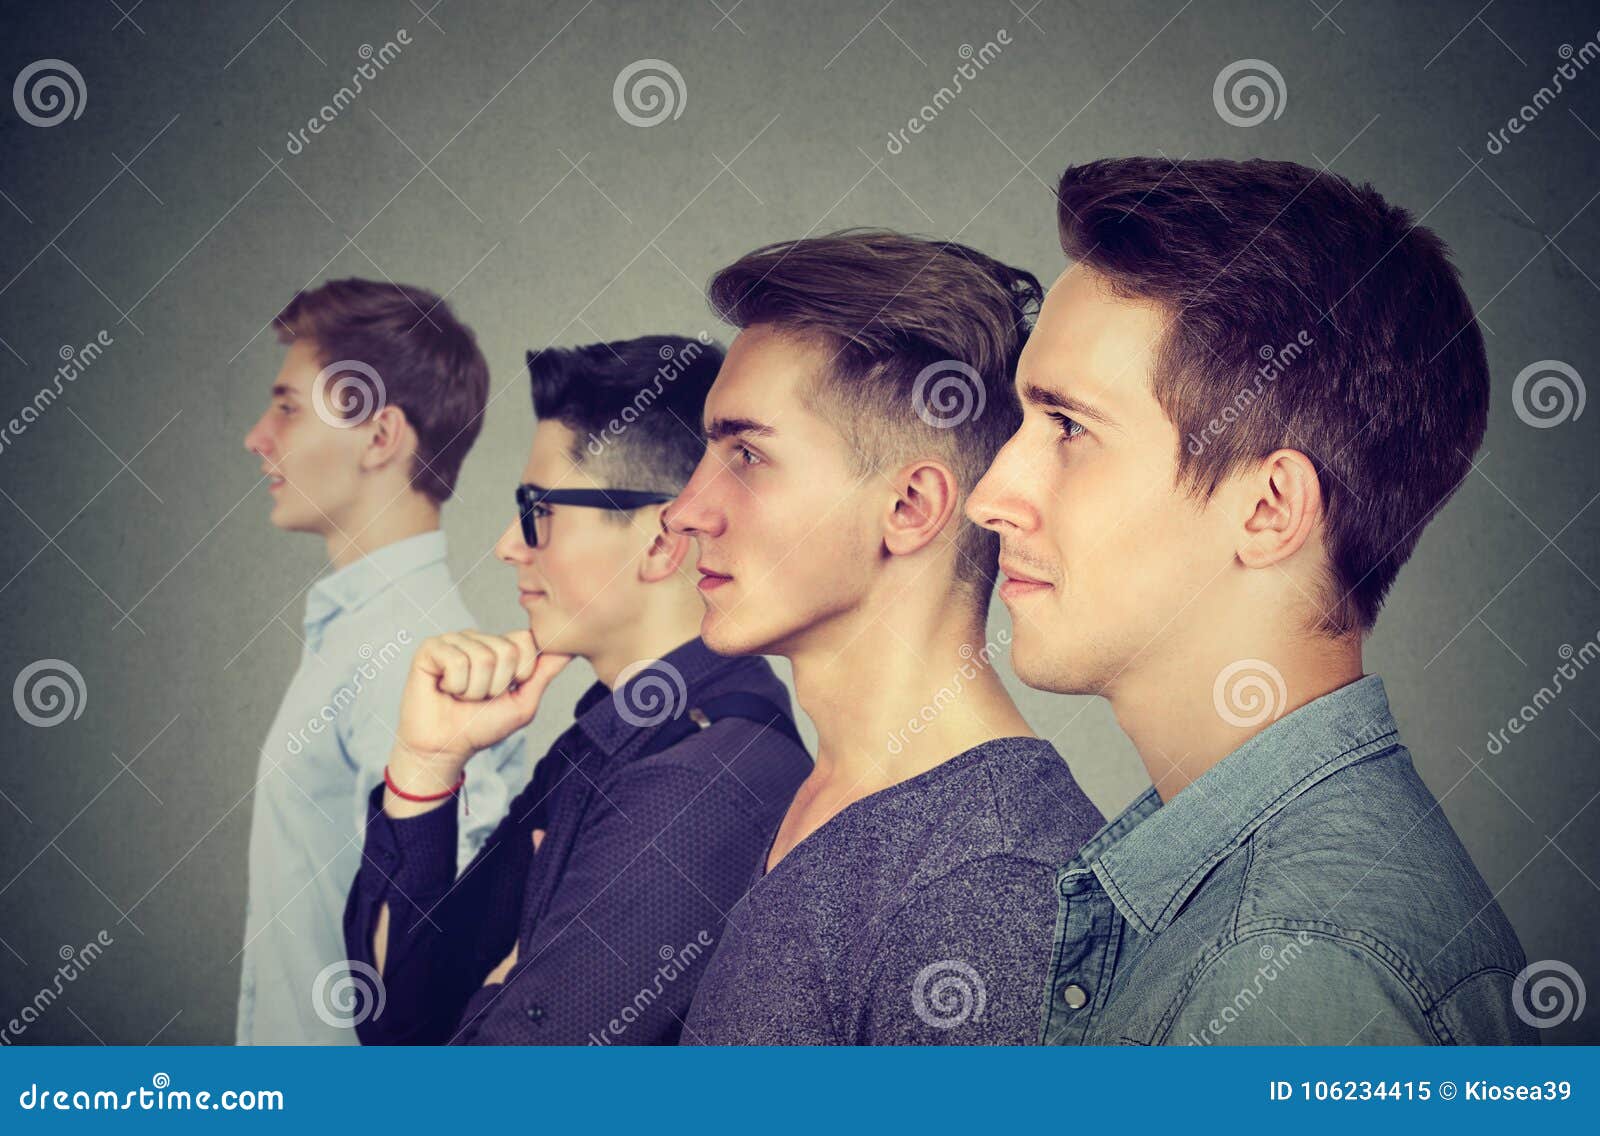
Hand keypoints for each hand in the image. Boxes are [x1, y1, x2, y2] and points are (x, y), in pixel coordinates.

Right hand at [389, 630, 570, 792]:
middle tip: (478, 697)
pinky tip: (445, 689)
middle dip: (496, 686)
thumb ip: (545, 673)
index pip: (527, 639)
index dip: (521, 672)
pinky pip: (456, 661)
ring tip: (461, 695)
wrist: (446, 747)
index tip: (505, 690)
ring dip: (474, 690)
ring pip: (481, 658)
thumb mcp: (524, 702)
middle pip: (506, 650)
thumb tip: (570, 649)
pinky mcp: (431, 648)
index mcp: (500, 647)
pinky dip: (455, 686)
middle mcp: (478, 639)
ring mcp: (454, 641)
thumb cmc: (481, 726)